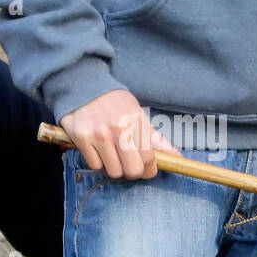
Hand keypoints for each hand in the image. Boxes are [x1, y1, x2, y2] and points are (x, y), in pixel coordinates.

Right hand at [58, 89, 177, 179]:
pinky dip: (98, 161)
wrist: (84, 85)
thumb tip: (177, 157)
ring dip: (115, 167)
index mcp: (137, 122)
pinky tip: (98, 149)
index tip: (147, 168)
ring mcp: (98, 134)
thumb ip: (155, 138)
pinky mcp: (80, 137)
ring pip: (113, 171)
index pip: (148, 160)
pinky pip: (94, 165)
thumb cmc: (116, 103)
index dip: (150, 170)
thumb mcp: (139, 114)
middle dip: (133, 172)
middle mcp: (118, 129)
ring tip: (113, 154)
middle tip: (129, 164)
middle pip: (132, 171)